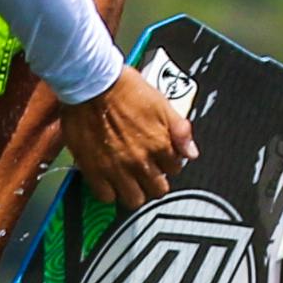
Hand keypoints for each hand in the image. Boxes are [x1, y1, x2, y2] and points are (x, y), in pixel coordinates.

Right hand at [68, 67, 193, 206]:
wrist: (91, 83)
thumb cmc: (123, 88)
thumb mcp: (161, 103)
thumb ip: (180, 130)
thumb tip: (191, 152)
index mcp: (158, 144)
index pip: (174, 170)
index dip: (168, 164)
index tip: (160, 159)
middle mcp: (139, 161)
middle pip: (157, 190)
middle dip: (154, 182)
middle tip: (146, 172)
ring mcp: (116, 168)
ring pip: (134, 199)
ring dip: (134, 191)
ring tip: (129, 180)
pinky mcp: (94, 170)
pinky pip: (106, 196)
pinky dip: (109, 191)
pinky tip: (109, 180)